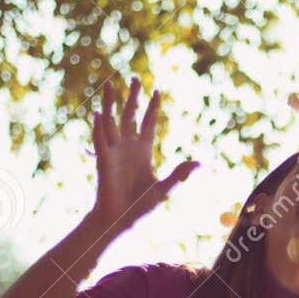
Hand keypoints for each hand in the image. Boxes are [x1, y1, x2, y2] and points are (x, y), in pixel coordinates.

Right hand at [86, 76, 198, 239]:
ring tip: (110, 84)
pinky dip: (99, 127)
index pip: (148, 123)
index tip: (157, 91)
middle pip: (129, 115)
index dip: (152, 107)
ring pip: (111, 122)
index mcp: (143, 151)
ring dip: (110, 103)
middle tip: (134, 77)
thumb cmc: (140, 206)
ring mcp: (114, 152)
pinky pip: (100, 141)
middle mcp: (127, 147)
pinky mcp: (104, 161)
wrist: (120, 220)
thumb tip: (200, 164)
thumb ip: (180, 175)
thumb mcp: (164, 189)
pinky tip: (98, 113)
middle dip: (132, 96)